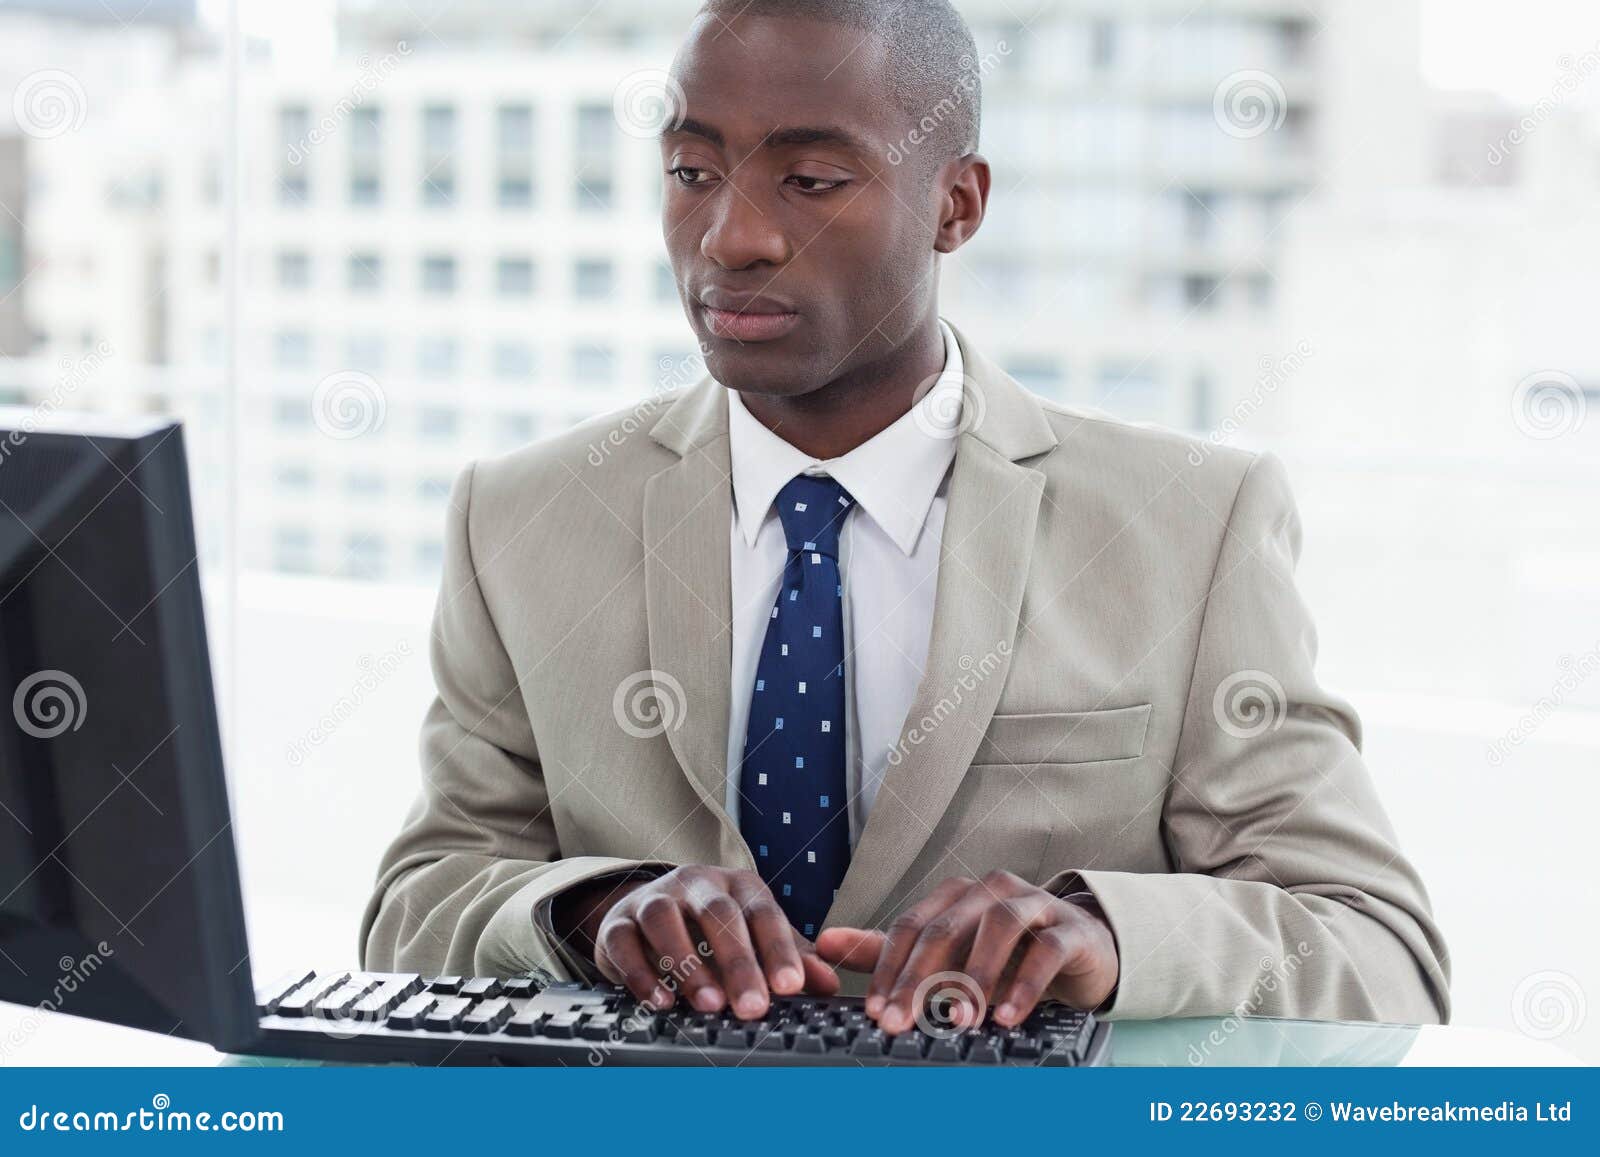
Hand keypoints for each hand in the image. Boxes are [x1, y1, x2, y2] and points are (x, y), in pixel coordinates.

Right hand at [579, 866, 838, 1017]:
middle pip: (718, 912)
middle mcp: (696, 883)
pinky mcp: (617, 922)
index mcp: (738, 884)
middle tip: (752, 1006)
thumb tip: (829, 984)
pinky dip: (641, 973)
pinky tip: (661, 1002)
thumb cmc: (712, 930)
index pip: (763, 912)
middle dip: (738, 961)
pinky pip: (623, 942)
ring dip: (687, 963)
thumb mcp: (755, 939)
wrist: (647, 915)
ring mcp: (654, 897)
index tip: (791, 986)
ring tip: (709, 1004)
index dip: (778, 949)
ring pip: (665, 918)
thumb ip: (791, 960)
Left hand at [815, 871, 1117, 1033]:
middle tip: (903, 1021)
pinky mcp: (1068, 928)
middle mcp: (990, 891)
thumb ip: (890, 949)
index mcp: (955, 895)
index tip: (876, 1012)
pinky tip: (1007, 1016)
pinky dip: (1025, 984)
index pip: (912, 926)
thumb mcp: (949, 954)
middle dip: (921, 978)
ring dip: (974, 977)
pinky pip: (1045, 950)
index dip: (890, 969)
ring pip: (998, 928)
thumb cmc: (1006, 952)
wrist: (1081, 948)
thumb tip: (824, 942)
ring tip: (958, 1020)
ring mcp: (1032, 904)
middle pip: (947, 928)